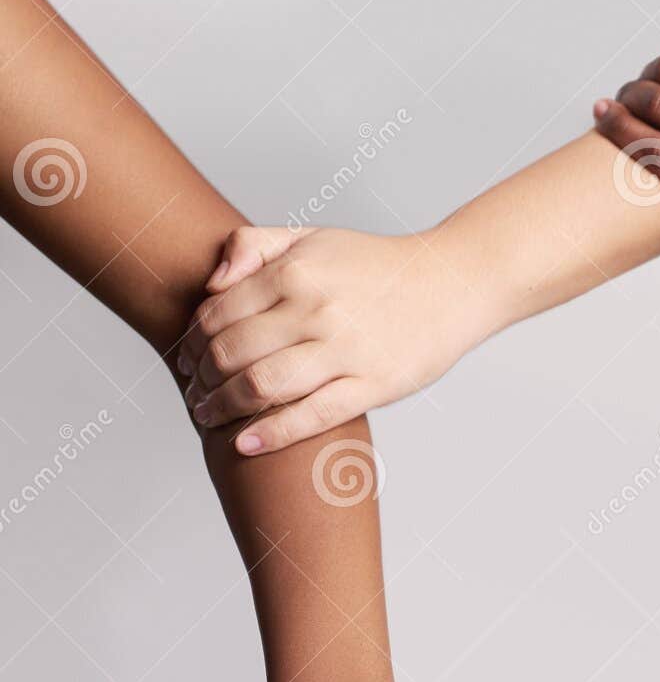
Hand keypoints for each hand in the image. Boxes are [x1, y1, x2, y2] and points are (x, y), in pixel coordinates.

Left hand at [176, 225, 499, 453]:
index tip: (186, 359)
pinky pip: (312, 415)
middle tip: (195, 392)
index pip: (218, 314)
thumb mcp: (313, 237)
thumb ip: (253, 246)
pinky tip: (245, 444)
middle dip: (202, 378)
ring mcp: (346, 350)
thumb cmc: (379, 268)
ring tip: (208, 416)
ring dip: (224, 407)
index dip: (191, 342)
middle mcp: (316, 309)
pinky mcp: (374, 385)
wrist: (451, 285)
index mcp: (296, 272)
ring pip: (263, 386)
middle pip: (232, 353)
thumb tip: (212, 286)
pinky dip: (272, 433)